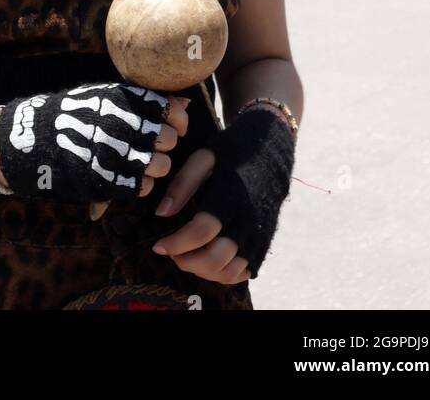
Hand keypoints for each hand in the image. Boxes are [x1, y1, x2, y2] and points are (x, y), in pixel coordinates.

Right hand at [0, 83, 189, 203]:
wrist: (34, 138)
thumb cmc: (76, 115)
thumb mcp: (106, 97)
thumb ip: (146, 102)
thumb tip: (186, 102)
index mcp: (123, 98)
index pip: (171, 109)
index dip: (178, 121)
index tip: (171, 127)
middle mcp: (122, 123)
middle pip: (169, 140)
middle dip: (165, 146)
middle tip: (149, 146)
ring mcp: (113, 152)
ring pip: (161, 166)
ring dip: (155, 168)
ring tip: (139, 163)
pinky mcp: (106, 179)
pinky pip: (142, 188)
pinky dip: (140, 186)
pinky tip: (128, 178)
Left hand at [152, 108, 294, 279]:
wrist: (271, 156)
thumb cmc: (231, 155)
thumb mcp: (204, 157)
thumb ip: (182, 184)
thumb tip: (162, 212)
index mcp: (230, 197)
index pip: (201, 231)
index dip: (176, 243)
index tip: (158, 244)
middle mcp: (247, 221)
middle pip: (215, 258)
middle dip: (186, 262)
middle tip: (171, 253)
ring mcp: (257, 236)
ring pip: (229, 272)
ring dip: (202, 272)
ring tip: (186, 257)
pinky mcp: (263, 245)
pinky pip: (242, 273)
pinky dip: (221, 275)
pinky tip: (206, 260)